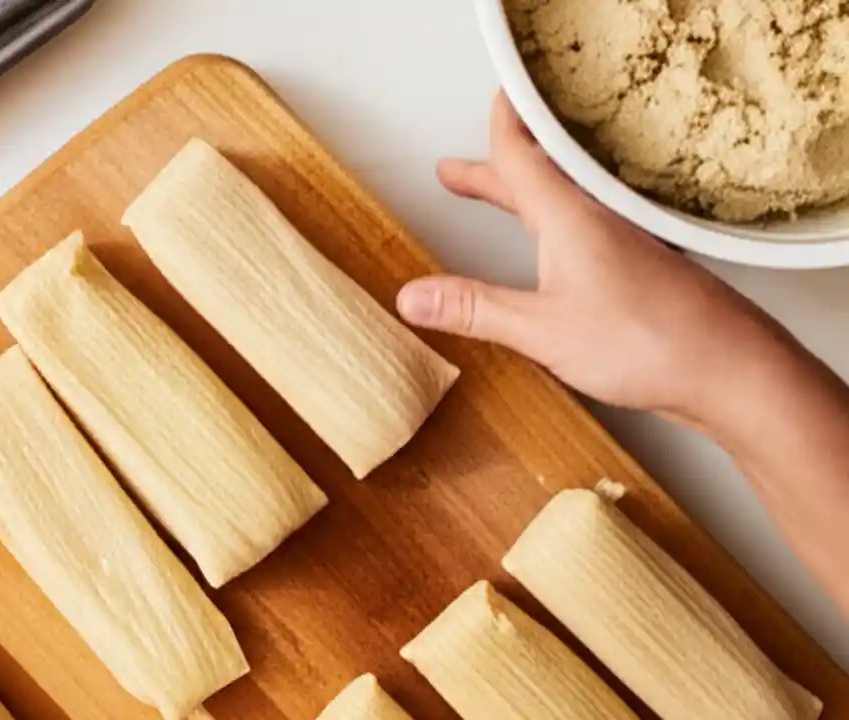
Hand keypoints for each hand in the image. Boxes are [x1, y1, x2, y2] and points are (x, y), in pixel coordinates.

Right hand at [397, 92, 794, 425]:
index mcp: (568, 217)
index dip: (502, 126)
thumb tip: (412, 296)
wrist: (730, 368)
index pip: (522, 155)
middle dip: (491, 172)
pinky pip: (580, 234)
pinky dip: (548, 230)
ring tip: (492, 200)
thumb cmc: (648, 341)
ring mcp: (619, 245)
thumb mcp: (542, 329)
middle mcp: (595, 221)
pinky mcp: (635, 272)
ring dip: (520, 199)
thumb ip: (475, 309)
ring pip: (558, 208)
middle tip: (455, 172)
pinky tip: (551, 256)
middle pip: (535, 180)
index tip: (489, 102)